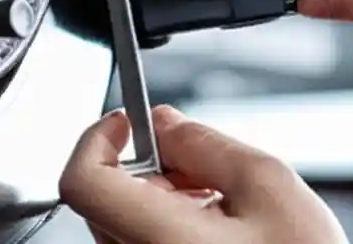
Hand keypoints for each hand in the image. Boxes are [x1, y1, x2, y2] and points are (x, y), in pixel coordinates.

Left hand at [59, 105, 345, 243]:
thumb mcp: (269, 186)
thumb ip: (206, 145)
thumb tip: (165, 122)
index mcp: (161, 239)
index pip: (83, 182)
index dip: (97, 138)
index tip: (125, 121)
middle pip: (105, 199)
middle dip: (145, 166)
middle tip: (197, 165)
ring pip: (121, 222)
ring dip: (159, 197)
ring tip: (218, 202)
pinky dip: (166, 224)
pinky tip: (216, 228)